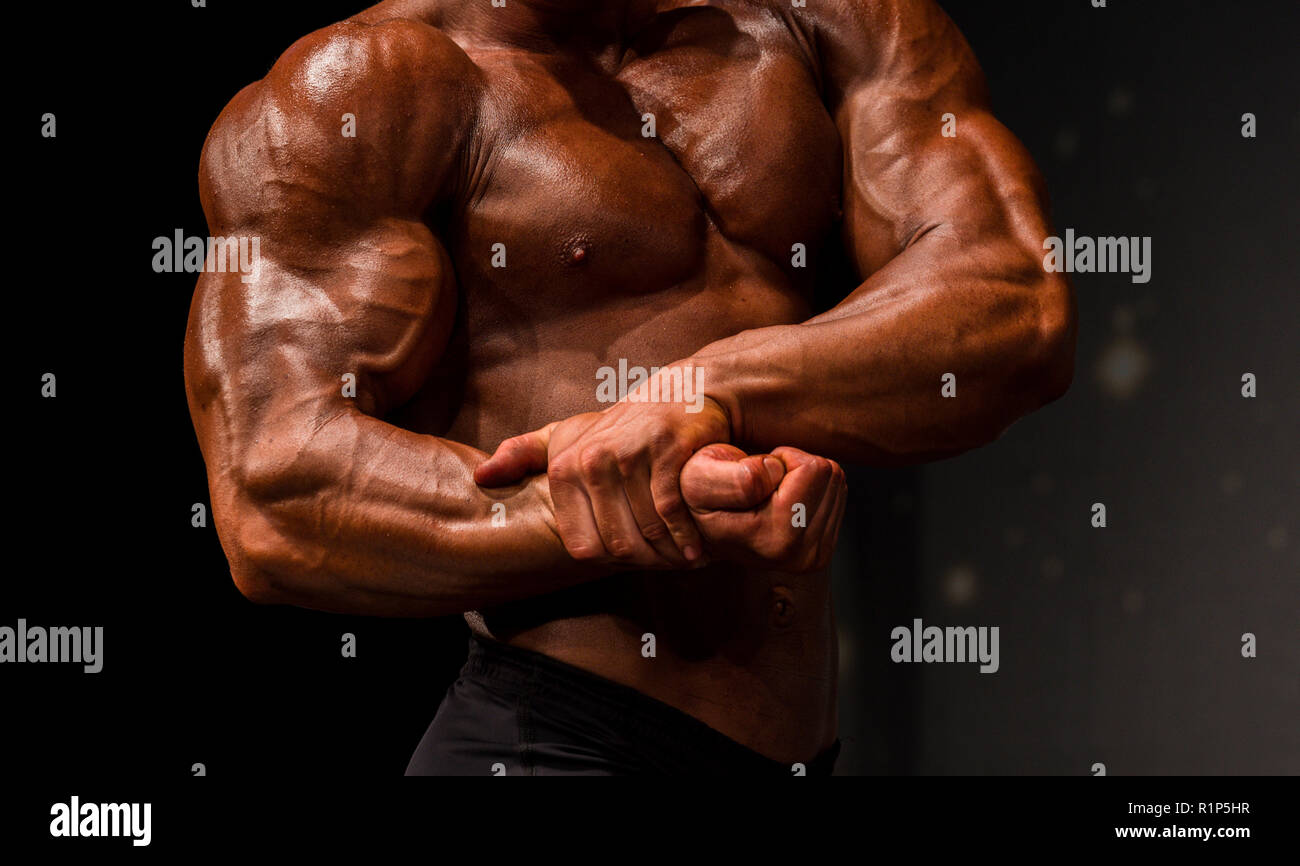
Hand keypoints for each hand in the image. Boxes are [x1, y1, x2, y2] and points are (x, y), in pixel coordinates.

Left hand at [474, 394, 731, 567]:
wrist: (681, 394)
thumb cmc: (619, 427)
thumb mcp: (566, 437)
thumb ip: (523, 456)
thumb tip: (480, 477)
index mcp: (564, 467)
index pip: (584, 546)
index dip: (612, 560)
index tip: (635, 558)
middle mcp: (592, 460)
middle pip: (618, 543)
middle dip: (646, 561)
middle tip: (666, 563)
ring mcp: (629, 454)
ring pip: (647, 530)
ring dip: (670, 553)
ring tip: (684, 558)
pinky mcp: (667, 450)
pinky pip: (672, 511)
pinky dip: (687, 535)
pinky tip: (698, 547)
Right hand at [680, 444, 845, 572]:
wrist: (698, 523)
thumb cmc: (698, 494)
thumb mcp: (700, 479)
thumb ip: (739, 478)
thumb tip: (779, 477)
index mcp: (775, 540)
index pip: (814, 469)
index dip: (781, 458)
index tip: (751, 476)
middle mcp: (800, 557)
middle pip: (830, 475)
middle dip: (795, 468)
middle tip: (761, 486)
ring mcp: (814, 557)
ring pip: (835, 482)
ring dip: (801, 479)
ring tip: (768, 495)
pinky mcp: (823, 551)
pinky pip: (836, 495)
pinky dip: (809, 491)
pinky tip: (780, 504)